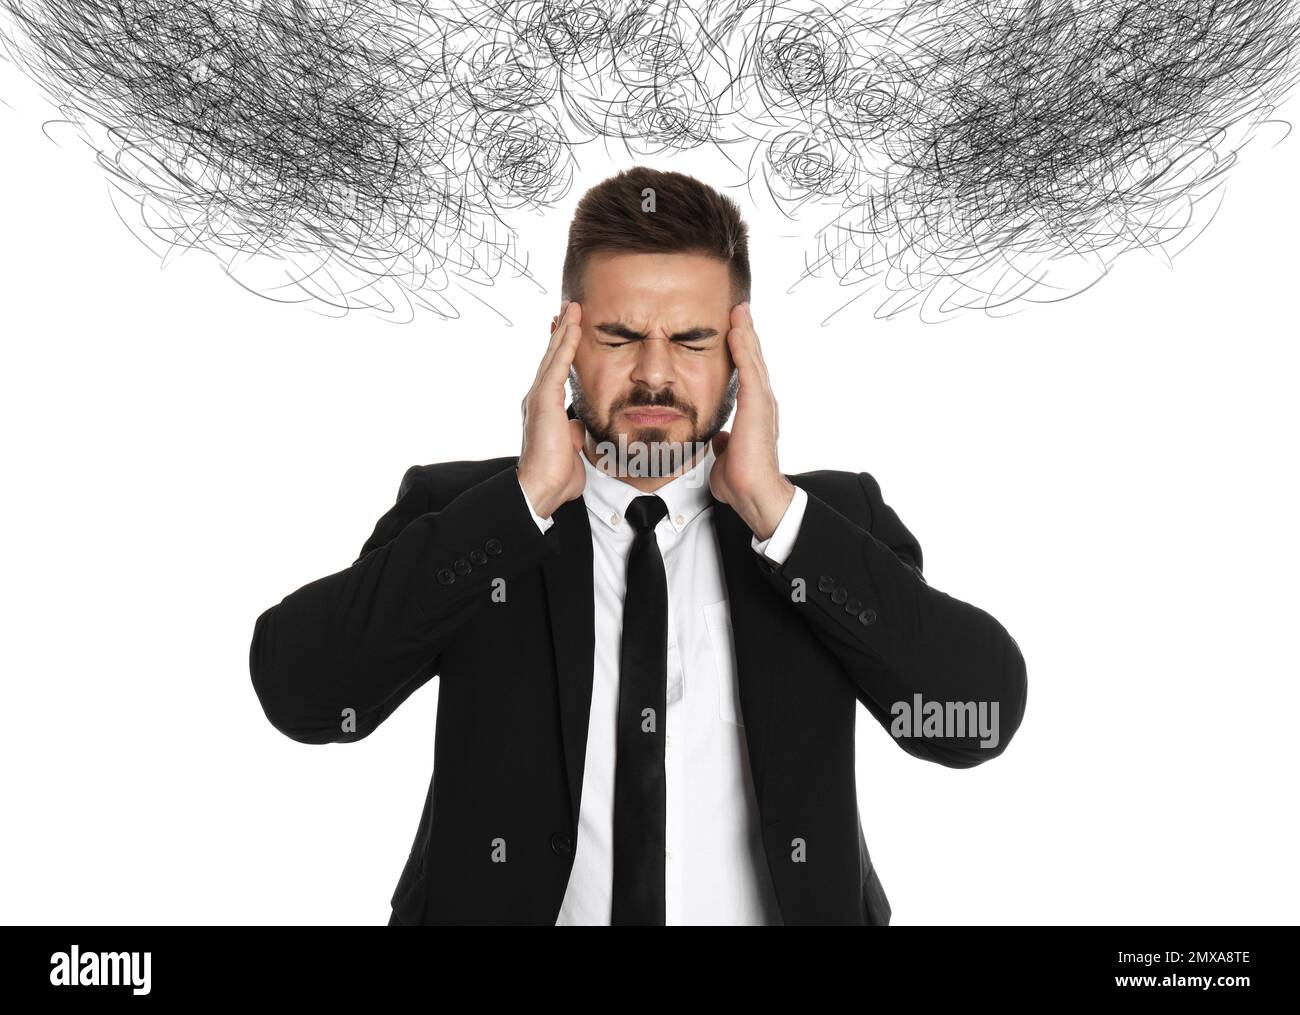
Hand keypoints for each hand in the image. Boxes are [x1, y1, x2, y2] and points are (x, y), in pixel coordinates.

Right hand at [517, 301, 586, 518]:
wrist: (540, 488)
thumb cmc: (556, 477)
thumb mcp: (570, 450)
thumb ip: (572, 434)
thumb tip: (576, 427)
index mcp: (543, 410)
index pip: (554, 372)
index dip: (561, 350)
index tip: (567, 330)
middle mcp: (537, 399)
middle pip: (551, 357)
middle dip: (561, 331)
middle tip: (568, 308)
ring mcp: (538, 397)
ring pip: (553, 355)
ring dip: (564, 330)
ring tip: (573, 307)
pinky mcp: (543, 399)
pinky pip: (557, 365)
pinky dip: (565, 345)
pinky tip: (573, 327)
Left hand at [709, 302, 795, 539]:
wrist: (754, 494)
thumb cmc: (742, 481)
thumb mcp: (726, 457)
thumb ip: (725, 444)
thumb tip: (721, 441)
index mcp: (756, 414)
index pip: (748, 376)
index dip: (743, 353)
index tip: (736, 332)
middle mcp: (763, 404)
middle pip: (754, 361)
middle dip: (747, 335)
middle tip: (740, 310)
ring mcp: (763, 404)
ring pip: (754, 360)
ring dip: (746, 334)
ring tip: (739, 311)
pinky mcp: (758, 407)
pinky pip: (749, 371)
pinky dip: (743, 349)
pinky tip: (736, 331)